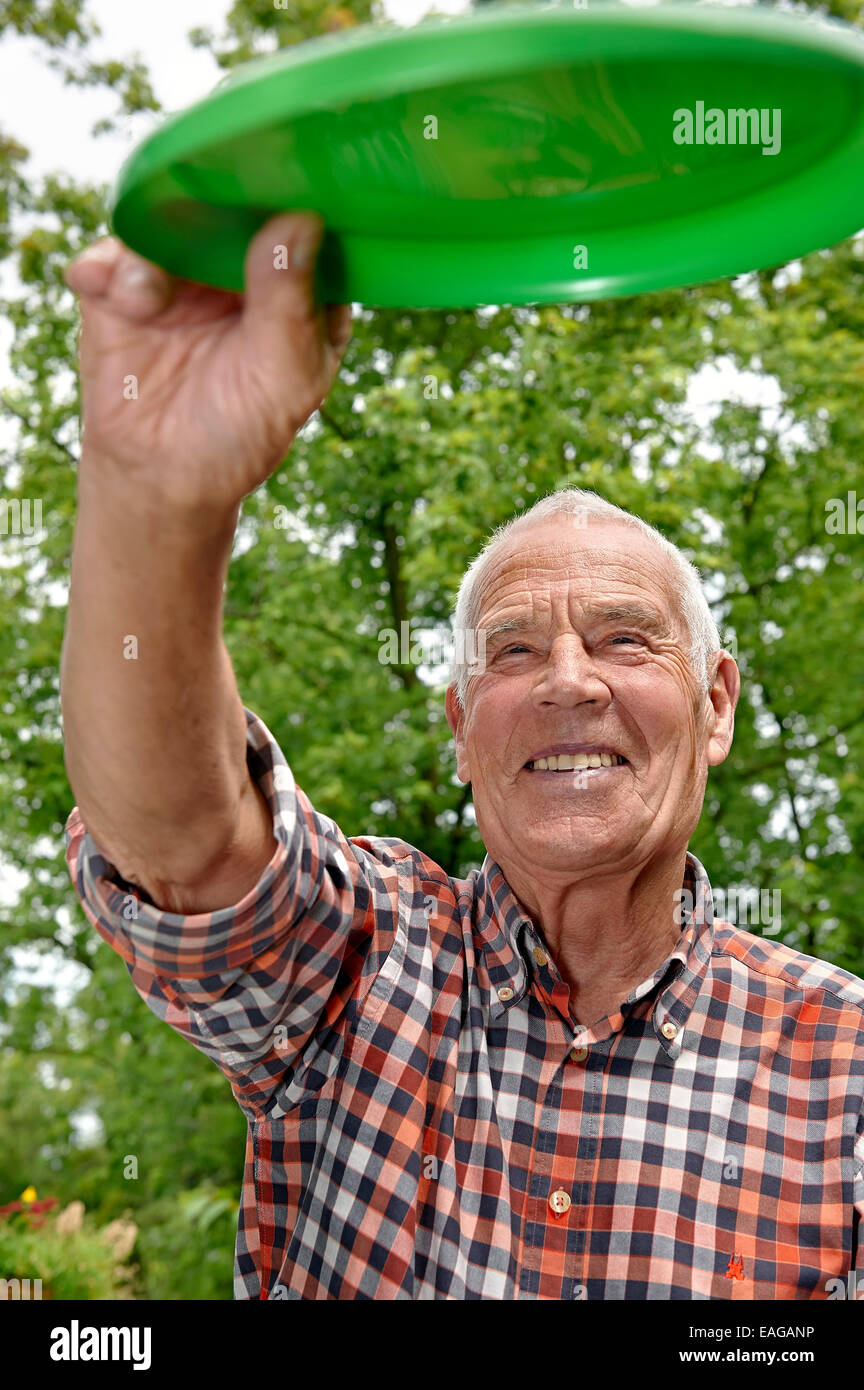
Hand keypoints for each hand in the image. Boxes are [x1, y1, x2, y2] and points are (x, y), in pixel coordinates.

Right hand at [64, 212, 351, 514]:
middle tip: (205, 204)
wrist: (165, 476)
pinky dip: (105, 268)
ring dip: (153, 248)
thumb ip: (290, 305)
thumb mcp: (286, 377)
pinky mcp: (122, 285)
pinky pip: (109, 257)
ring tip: (146, 298)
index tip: (287, 182)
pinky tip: (116, 294)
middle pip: (234, 201)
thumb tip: (298, 221)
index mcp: (299, 282)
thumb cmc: (243, 428)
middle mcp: (240, 262)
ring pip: (165, 220)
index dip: (301, 195)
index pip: (308, 221)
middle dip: (219, 195)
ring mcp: (179, 268)